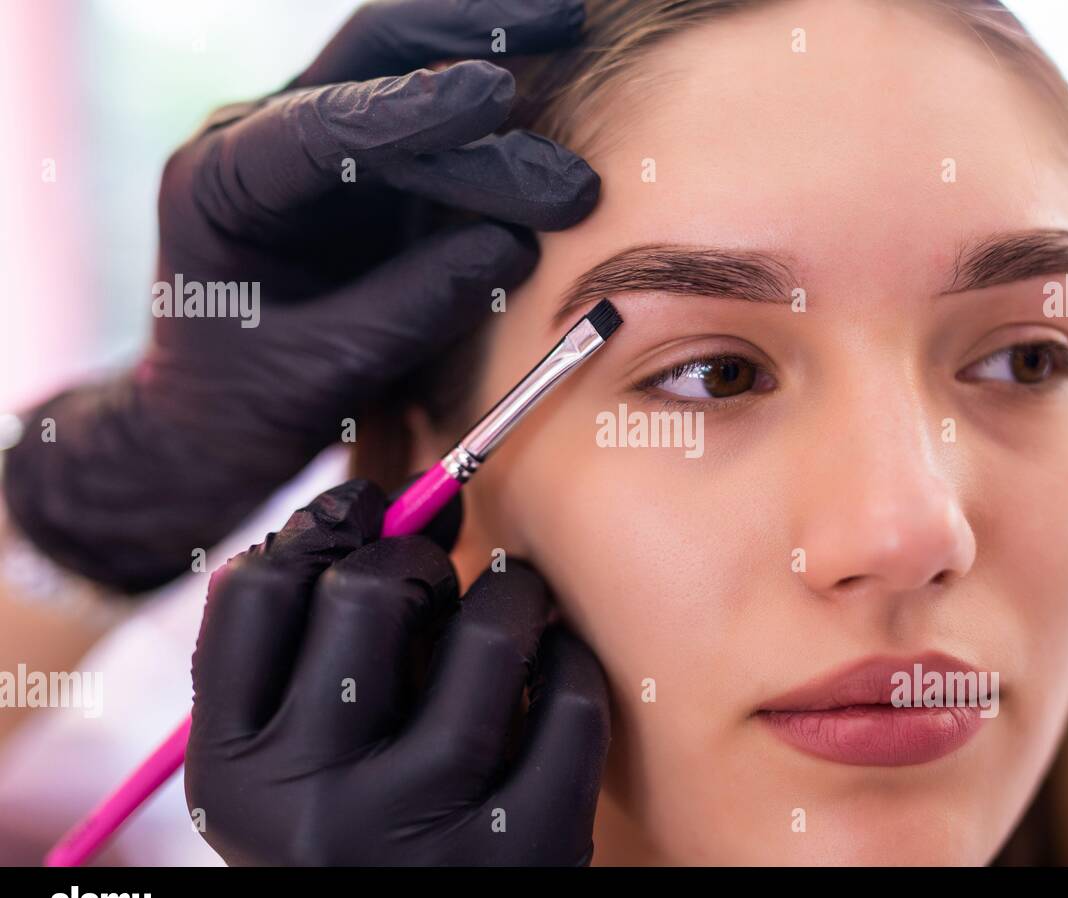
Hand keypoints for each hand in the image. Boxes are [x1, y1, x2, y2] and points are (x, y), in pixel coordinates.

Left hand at [3, 0, 596, 591]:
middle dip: (470, 38)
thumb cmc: (245, 402)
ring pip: (409, 64)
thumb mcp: (321, 369)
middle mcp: (266, 139)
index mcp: (221, 182)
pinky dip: (495, 102)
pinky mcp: (371, 170)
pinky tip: (555, 73)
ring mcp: (322, 147)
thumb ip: (409, 308)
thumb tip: (514, 249)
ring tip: (583, 39)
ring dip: (496, 52)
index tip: (495, 97)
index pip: (321, 127)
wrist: (219, 423)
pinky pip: (438, 118)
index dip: (411, 109)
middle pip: (371, 53)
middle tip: (568, 47)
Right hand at [184, 479, 611, 865]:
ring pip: (483, 632)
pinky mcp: (520, 852)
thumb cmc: (358, 824)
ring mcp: (416, 834)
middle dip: (419, 559)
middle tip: (440, 582)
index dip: (322, 532)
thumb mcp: (297, 751)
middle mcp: (308, 805)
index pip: (255, 590)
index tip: (366, 527)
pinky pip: (569, 704)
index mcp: (230, 772)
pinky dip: (572, 667)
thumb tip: (401, 496)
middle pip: (368, 593)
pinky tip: (554, 673)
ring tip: (512, 608)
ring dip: (511, 594)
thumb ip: (315, 633)